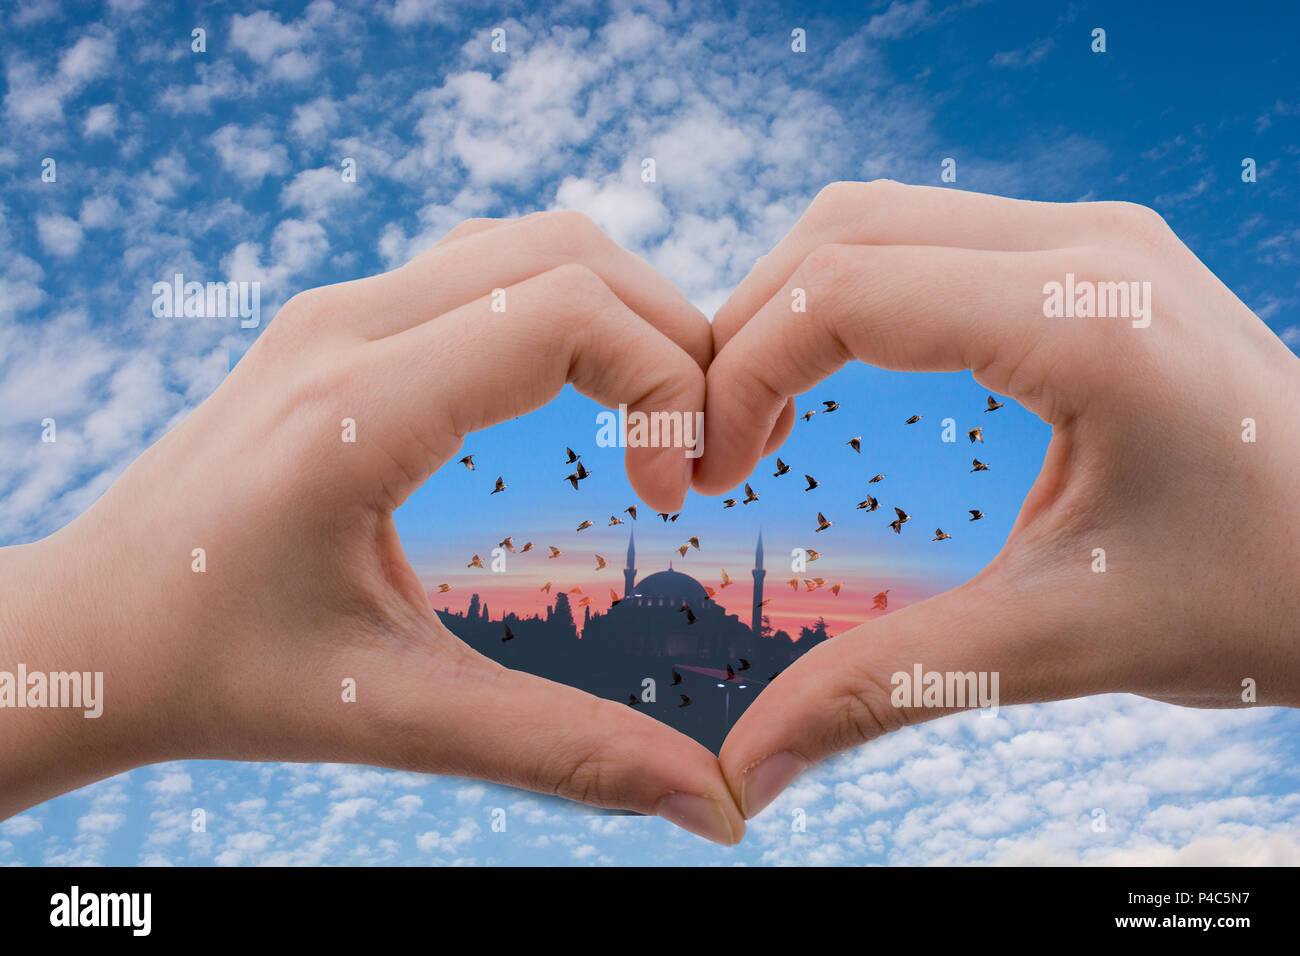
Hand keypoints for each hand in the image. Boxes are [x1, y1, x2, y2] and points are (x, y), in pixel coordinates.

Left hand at [0, 211, 746, 844]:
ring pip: (533, 244)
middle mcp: (344, 328)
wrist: (95, 628)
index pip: (567, 312)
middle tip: (691, 458)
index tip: (675, 497)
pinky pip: (487, 266)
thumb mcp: (391, 716)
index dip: (666, 388)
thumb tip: (713, 806)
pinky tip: (577, 396)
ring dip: (624, 316)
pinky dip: (566, 310)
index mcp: (354, 414)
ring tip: (653, 423)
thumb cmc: (218, 673)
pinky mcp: (340, 321)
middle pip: (571, 255)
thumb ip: (560, 751)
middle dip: (672, 341)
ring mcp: (337, 310)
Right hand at [697, 180, 1299, 818]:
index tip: (709, 474)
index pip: (845, 289)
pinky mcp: (1090, 260)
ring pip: (879, 223)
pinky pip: (928, 242)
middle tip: (719, 448)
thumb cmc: (1259, 600)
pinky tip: (837, 380)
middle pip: (844, 232)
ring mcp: (1093, 240)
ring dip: (795, 308)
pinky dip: (852, 300)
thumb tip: (746, 769)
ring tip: (764, 418)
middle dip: (749, 332)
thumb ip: (883, 689)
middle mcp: (1088, 246)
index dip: (740, 373)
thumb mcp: (1059, 643)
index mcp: (1086, 320)